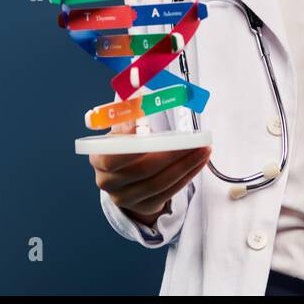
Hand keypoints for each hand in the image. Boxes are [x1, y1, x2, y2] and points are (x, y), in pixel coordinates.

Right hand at [90, 121, 211, 226]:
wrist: (124, 176)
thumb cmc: (125, 147)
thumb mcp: (122, 130)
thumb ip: (129, 115)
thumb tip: (141, 97)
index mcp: (99, 158)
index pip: (113, 159)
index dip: (134, 151)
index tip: (157, 139)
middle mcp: (108, 182)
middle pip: (143, 170)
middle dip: (173, 155)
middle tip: (195, 142)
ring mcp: (125, 198)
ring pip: (159, 184)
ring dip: (185, 166)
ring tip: (203, 150)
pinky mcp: (143, 206)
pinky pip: (168, 193)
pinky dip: (186, 177)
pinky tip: (197, 163)